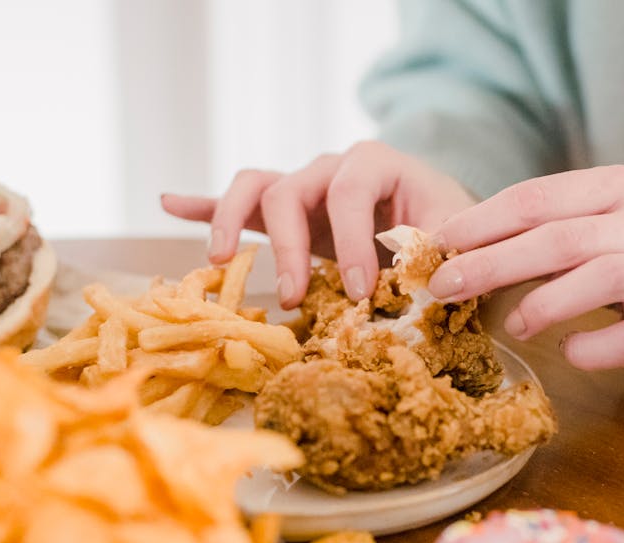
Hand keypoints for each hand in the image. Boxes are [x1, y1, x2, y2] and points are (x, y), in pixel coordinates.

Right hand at [161, 141, 474, 307]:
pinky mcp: (285, 211)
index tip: (359, 292)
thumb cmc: (448, 227)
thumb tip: (421, 281)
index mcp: (375, 164)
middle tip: (296, 297)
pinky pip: (237, 199)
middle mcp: (331, 168)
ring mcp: (303, 186)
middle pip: (289, 190)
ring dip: (231, 220)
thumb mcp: (453, 237)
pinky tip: (170, 202)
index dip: (351, 241)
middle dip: (288, 247)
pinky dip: (203, 202)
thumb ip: (436, 253)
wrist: (441, 221)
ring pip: (254, 186)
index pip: (350, 192)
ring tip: (221, 259)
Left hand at [428, 166, 623, 369]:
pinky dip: (594, 347)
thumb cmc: (618, 258)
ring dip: (547, 304)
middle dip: (495, 263)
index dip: (483, 222)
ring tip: (515, 325)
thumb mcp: (579, 231)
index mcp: (617, 186)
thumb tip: (444, 251)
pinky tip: (568, 350)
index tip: (438, 245)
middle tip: (446, 288)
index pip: (539, 197)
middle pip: (563, 238)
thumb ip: (526, 234)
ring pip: (604, 277)